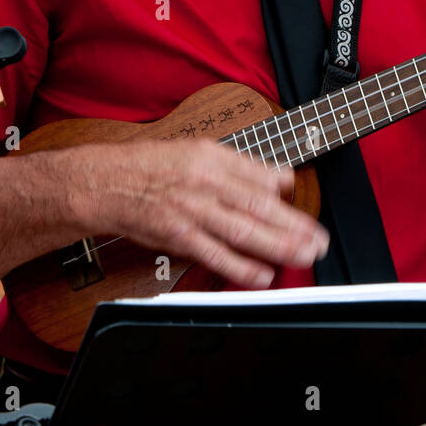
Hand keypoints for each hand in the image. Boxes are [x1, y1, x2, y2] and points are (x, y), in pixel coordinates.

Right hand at [73, 138, 329, 288]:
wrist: (106, 184)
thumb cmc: (151, 167)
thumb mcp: (197, 151)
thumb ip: (241, 165)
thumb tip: (280, 177)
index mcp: (212, 157)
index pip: (258, 175)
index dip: (288, 192)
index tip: (308, 207)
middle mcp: (204, 182)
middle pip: (258, 205)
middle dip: (294, 225)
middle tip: (319, 240)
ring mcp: (192, 210)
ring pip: (243, 230)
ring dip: (278, 246)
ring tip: (304, 256)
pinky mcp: (178, 236)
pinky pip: (215, 254)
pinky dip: (240, 267)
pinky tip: (262, 275)